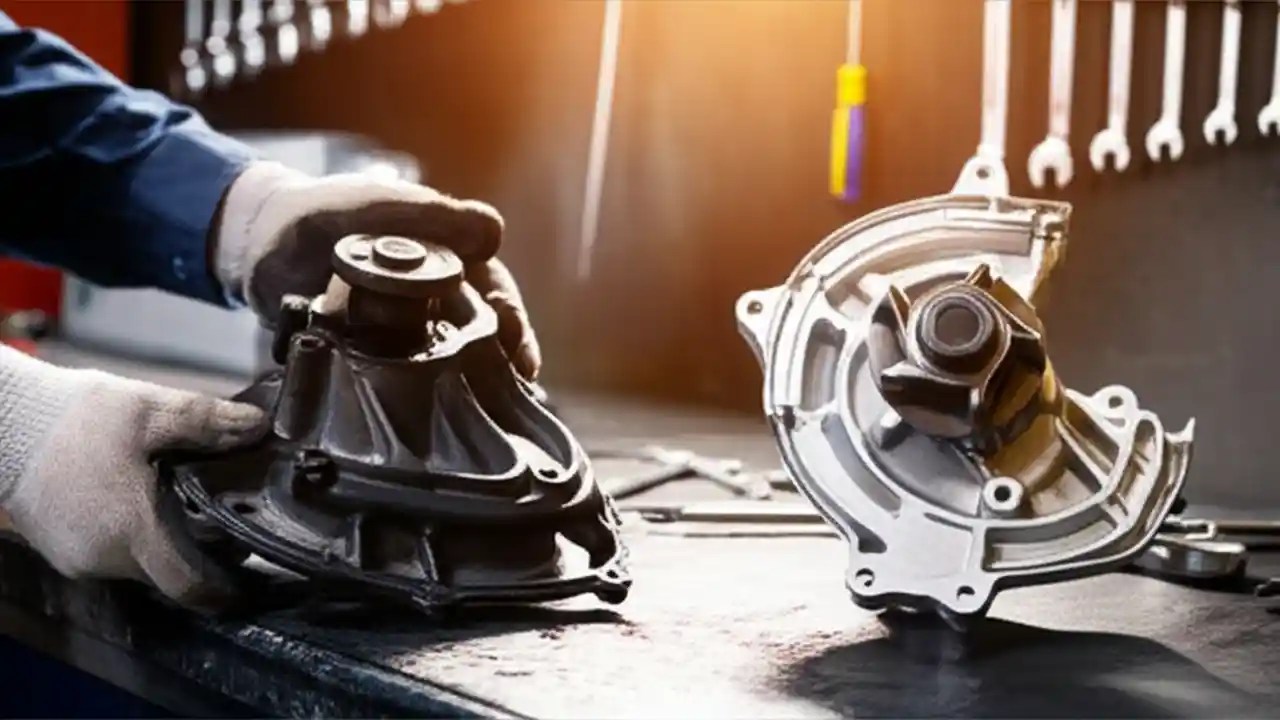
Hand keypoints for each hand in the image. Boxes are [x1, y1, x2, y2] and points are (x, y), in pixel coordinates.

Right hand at [0, 347, 266, 607]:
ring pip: (138, 566)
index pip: (190, 586)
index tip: (248, 580)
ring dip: (162, 544)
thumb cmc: (76, 418)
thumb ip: (208, 422)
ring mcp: (77, 560)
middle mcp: (104, 559)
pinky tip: (139, 504)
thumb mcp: (151, 410)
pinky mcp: (59, 552)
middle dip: (197, 556)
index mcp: (134, 531)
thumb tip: (258, 427)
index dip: (224, 589)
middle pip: (167, 575)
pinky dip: (130, 538)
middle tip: (225, 525)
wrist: (5, 422)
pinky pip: (108, 557)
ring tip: (184, 508)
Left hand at [213, 162, 541, 379]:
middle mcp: (435, 293)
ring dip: (477, 382)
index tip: (514, 339)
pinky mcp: (376, 357)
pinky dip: (429, 398)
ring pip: (454, 358)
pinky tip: (446, 418)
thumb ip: (431, 214)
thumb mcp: (379, 204)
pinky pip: (411, 380)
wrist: (256, 244)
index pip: (495, 287)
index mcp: (446, 255)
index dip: (511, 315)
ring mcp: (407, 328)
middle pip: (483, 331)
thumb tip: (495, 232)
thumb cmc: (322, 212)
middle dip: (504, 357)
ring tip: (494, 407)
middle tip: (515, 381)